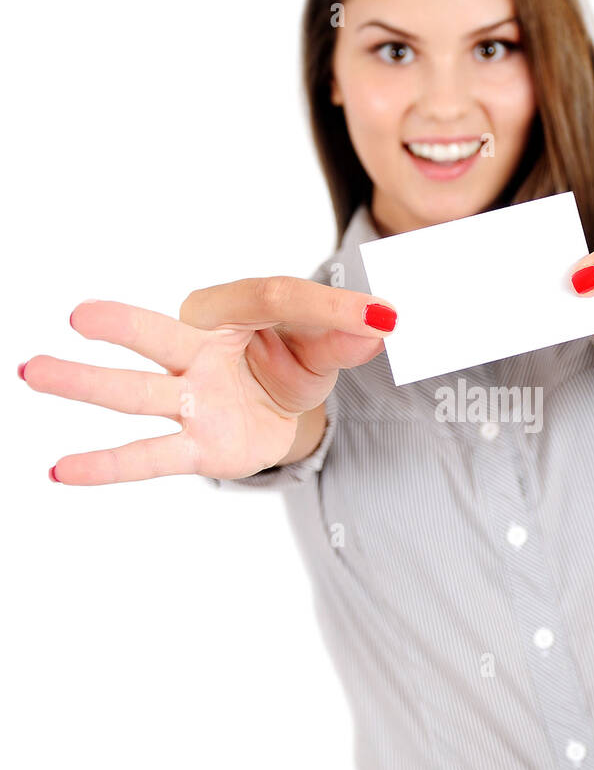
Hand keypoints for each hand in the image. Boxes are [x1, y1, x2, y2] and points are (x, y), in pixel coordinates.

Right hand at [20, 278, 397, 482]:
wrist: (287, 406)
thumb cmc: (296, 359)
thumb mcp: (329, 343)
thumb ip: (348, 331)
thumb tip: (383, 319)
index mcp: (238, 310)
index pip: (271, 300)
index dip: (325, 308)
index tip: (377, 317)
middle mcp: (200, 348)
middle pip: (163, 335)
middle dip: (126, 327)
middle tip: (81, 315)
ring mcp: (191, 396)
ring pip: (136, 391)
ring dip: (87, 385)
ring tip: (32, 370)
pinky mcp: (196, 442)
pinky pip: (148, 454)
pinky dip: (107, 465)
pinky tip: (60, 469)